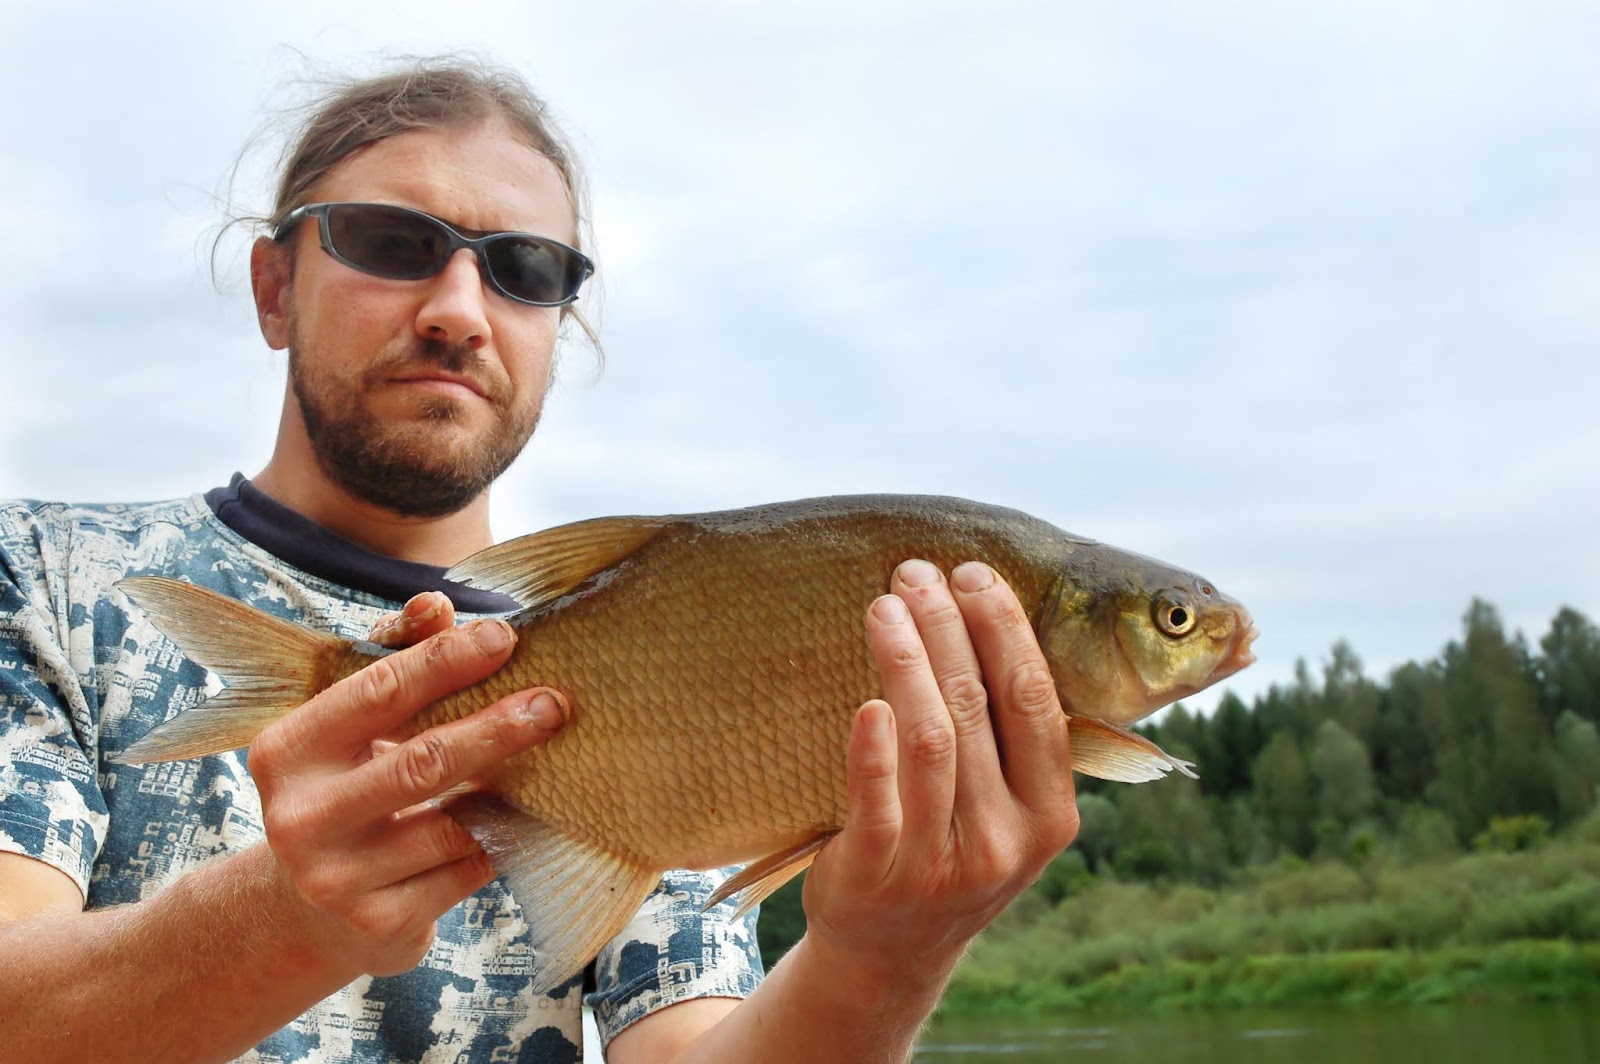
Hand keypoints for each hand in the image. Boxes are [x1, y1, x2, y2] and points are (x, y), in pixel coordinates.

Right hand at [247, 592, 565, 977]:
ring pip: (454, 823)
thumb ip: (393, 659)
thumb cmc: (345, 788)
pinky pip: (469, 870)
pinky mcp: (381, 923)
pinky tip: (514, 821)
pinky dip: (501, 840)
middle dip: (497, 729)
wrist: (309, 911)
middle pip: (422, 762)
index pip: (376, 692)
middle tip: (553, 703)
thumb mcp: (351, 727)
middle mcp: (302, 817)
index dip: (445, 662)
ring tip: (540, 762)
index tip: (505, 637)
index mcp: (287, 751)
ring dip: (505, 792)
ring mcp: (338, 878)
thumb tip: (436, 605)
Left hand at [801, 560, 1079, 987]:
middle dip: (946, 628)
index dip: (1005, 630)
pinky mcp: (876, 877)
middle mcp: (1005, 842)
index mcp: (1051, 817)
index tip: (974, 574)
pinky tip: (867, 700)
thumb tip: (991, 615)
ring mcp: (941, 864)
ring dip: (906, 661)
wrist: (889, 951)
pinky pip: (875, 800)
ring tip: (883, 608)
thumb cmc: (949, 850)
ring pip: (931, 741)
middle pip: (978, 709)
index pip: (1034, 702)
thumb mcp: (1006, 812)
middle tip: (914, 573)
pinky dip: (872, 747)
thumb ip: (1012, 741)